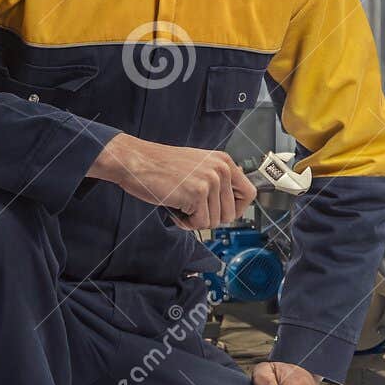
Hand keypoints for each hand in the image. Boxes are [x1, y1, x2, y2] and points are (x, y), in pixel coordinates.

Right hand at [89, 132, 256, 228]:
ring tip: (180, 204)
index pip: (249, 194)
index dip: (236, 209)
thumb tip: (230, 208)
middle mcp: (221, 169)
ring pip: (215, 221)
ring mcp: (211, 181)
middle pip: (231, 214)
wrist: (135, 161)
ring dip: (195, 220)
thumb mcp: (198, 166)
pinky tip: (175, 209)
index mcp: (224, 162)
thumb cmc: (161, 166)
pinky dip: (186, 222)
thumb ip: (217, 182)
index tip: (221, 212)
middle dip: (210, 218)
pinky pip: (200, 223)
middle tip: (191, 208)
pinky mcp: (197, 193)